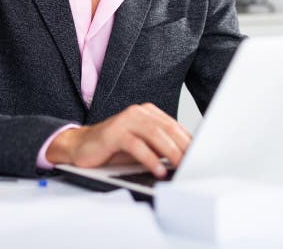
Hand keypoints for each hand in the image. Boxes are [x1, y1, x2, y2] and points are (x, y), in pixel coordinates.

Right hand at [46, 103, 191, 177]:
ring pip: (155, 134)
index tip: (202, 156)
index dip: (189, 141)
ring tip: (181, 166)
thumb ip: (160, 147)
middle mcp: (138, 112)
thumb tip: (186, 158)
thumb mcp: (142, 146)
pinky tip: (158, 170)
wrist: (80, 146)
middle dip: (184, 147)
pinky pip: (136, 145)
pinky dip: (150, 159)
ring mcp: (125, 120)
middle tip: (195, 162)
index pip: (175, 126)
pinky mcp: (114, 132)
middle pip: (168, 128)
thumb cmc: (113, 148)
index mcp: (148, 113)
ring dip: (171, 152)